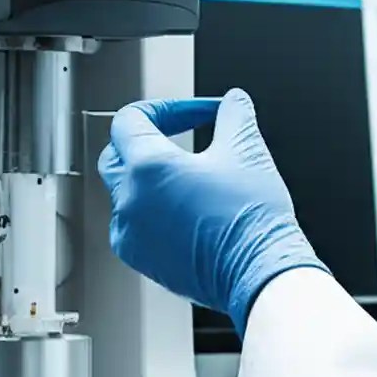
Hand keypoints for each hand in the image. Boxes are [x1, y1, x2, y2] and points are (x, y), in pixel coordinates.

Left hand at [97, 89, 328, 333]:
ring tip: (188, 177)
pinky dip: (152, 212)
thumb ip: (234, 115)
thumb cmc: (252, 220)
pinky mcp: (141, 260)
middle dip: (147, 140)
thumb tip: (234, 102)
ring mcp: (131, 234)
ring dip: (149, 179)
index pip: (130, 119)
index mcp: (148, 167)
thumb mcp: (247, 152)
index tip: (194, 113)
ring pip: (125, 192)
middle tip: (181, 136)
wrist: (260, 273)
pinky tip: (186, 211)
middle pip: (117, 153)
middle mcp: (130, 200)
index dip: (165, 108)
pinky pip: (134, 225)